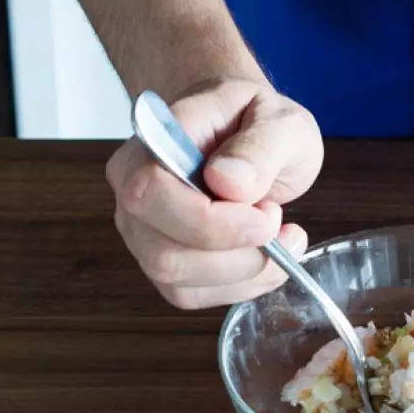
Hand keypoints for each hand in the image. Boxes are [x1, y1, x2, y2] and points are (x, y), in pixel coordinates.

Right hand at [105, 78, 322, 308]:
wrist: (244, 128)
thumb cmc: (254, 118)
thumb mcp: (278, 119)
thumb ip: (259, 147)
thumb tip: (230, 182)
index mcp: (152, 142)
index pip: (152, 194)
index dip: (212, 222)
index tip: (267, 215)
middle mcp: (133, 191)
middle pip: (163, 254)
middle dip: (235, 254)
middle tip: (277, 222)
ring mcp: (144, 231)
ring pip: (179, 283)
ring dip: (244, 272)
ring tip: (280, 235)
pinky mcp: (165, 262)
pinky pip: (194, 294)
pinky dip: (242, 285)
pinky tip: (267, 255)